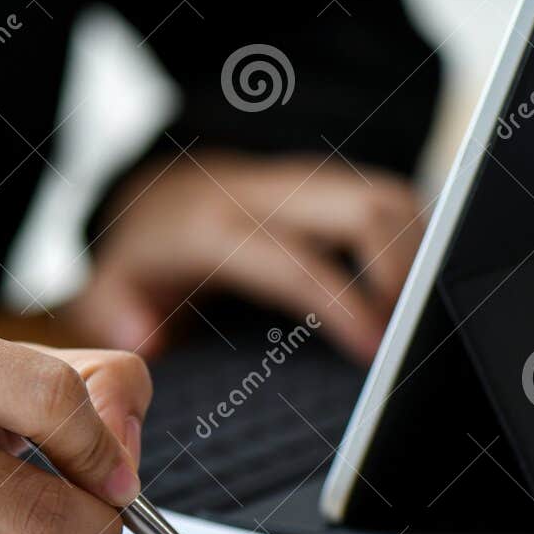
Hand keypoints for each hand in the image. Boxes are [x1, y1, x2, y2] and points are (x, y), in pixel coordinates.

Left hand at [71, 150, 425, 361]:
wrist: (154, 192)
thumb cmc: (145, 254)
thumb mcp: (110, 285)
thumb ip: (114, 313)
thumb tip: (142, 337)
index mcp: (217, 227)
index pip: (296, 264)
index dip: (343, 305)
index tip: (376, 351)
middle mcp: (268, 193)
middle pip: (363, 209)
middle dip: (404, 270)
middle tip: (415, 336)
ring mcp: (307, 182)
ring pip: (388, 196)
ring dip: (418, 252)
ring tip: (424, 316)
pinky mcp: (332, 184)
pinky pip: (392, 198)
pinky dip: (416, 239)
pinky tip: (418, 290)